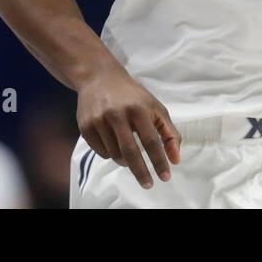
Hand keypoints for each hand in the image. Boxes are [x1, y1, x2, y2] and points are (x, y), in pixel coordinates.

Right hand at [76, 66, 181, 188]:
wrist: (99, 77)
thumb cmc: (132, 95)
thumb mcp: (155, 107)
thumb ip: (169, 133)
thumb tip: (175, 160)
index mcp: (138, 109)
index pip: (151, 141)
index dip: (159, 161)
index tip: (165, 177)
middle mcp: (117, 114)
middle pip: (130, 152)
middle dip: (141, 172)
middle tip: (148, 184)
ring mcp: (99, 120)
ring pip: (115, 155)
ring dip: (126, 160)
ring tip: (129, 151)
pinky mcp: (85, 127)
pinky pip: (102, 152)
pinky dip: (111, 154)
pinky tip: (114, 142)